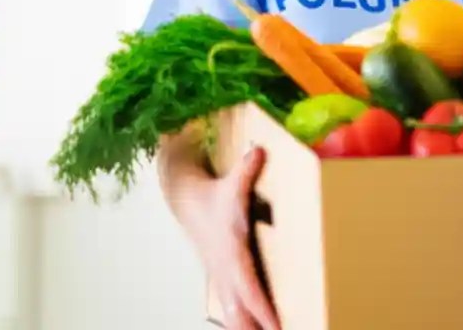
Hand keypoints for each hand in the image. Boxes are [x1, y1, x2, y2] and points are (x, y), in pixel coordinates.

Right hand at [194, 147, 279, 329]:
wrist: (185, 201)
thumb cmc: (212, 195)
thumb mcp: (229, 183)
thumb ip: (246, 170)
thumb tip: (258, 151)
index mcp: (231, 253)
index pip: (249, 287)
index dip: (262, 308)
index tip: (276, 326)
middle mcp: (226, 270)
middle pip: (240, 312)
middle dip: (255, 328)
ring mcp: (223, 277)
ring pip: (234, 314)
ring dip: (248, 328)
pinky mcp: (223, 278)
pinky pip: (233, 307)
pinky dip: (242, 322)